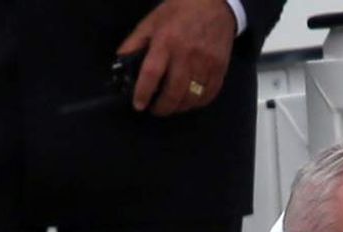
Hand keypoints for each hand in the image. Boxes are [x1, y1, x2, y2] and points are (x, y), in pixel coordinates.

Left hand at [117, 0, 235, 115]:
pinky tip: (189, 101)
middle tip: (155, 109)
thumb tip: (122, 66)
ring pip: (192, 97)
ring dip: (179, 107)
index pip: (152, 73)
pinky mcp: (220, 68)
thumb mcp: (151, 22)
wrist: (214, 3)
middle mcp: (187, 54)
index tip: (139, 105)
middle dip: (162, 107)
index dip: (143, 92)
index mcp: (166, 41)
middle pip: (174, 91)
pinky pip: (209, 94)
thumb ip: (135, 43)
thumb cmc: (179, 11)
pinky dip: (198, 103)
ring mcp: (206, 63)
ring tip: (171, 106)